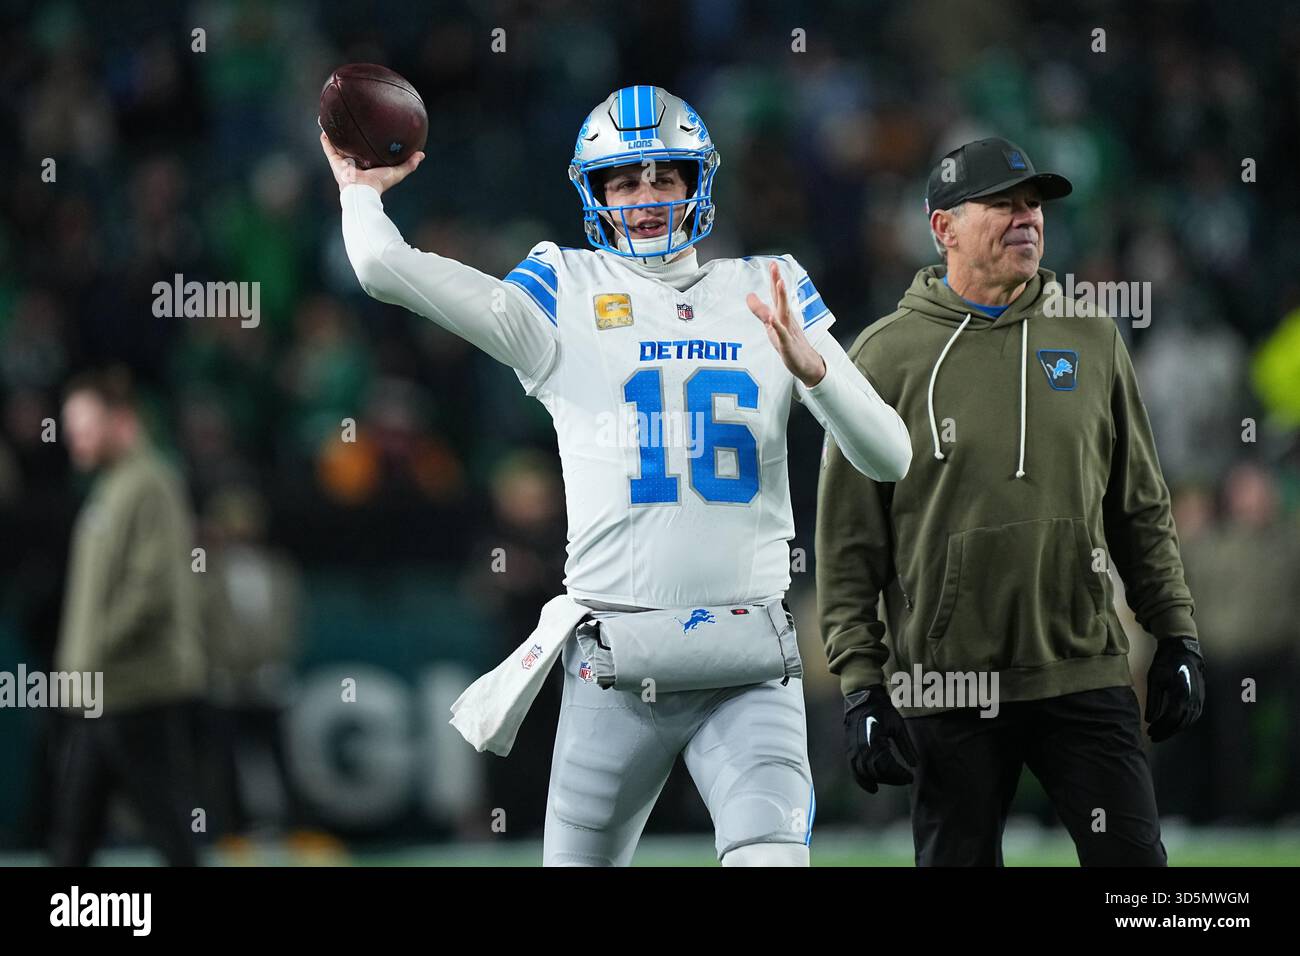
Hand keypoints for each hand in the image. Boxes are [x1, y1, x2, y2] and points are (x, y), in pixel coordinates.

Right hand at [320, 131, 423, 196]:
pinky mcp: (335, 163)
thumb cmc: (379, 184)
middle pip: (351, 149)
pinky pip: (329, 149)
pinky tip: (324, 129)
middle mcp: (354, 165)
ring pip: (338, 147)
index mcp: (366, 167)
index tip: (368, 135)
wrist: (363, 192)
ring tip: (334, 124)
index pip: (366, 154)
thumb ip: (409, 164)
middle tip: (350, 126)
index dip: (366, 146)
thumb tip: (422, 154)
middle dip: (350, 140)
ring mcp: (343, 164)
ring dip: (335, 137)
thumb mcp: (396, 172)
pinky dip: (325, 140)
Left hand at [746, 262, 826, 387]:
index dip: (774, 279)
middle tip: (775, 266)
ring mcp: (788, 331)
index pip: (777, 294)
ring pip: (784, 312)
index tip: (772, 264)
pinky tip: (773, 319)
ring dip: (782, 298)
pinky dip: (778, 326)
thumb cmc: (788, 342)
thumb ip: (761, 309)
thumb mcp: (772, 324)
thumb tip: (749, 295)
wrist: (805, 363)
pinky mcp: (787, 345)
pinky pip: (782, 335)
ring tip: (780, 283)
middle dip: (778, 282)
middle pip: (781, 298)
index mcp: (782, 314)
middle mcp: (786, 320)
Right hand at [844, 684, 917, 793]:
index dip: (899, 775)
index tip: (911, 777)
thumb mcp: (898, 726)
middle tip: (906, 779)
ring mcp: (853, 750)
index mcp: (874, 741)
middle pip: (877, 772)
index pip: (887, 767)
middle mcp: (861, 748)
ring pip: (865, 774)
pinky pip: (854, 770)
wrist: (862, 699)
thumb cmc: (882, 710)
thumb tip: (914, 765)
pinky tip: (873, 788)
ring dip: (880, 780)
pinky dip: (862, 781)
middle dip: (892, 779)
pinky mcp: (850, 751)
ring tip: (893, 781)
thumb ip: (906, 746)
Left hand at [1144, 637, 1204, 741]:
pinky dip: (1183, 723)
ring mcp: (1200, 699)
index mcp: (1182, 694)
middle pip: (1181, 723)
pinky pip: (1194, 716)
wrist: (1183, 650)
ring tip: (1160, 732)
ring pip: (1188, 721)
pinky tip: (1172, 724)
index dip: (1160, 728)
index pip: (1171, 718)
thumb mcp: (1154, 679)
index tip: (1149, 732)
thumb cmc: (1166, 663)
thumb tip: (1149, 720)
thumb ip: (1153, 701)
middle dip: (1166, 732)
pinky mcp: (1201, 697)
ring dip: (1175, 729)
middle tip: (1153, 736)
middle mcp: (1194, 699)